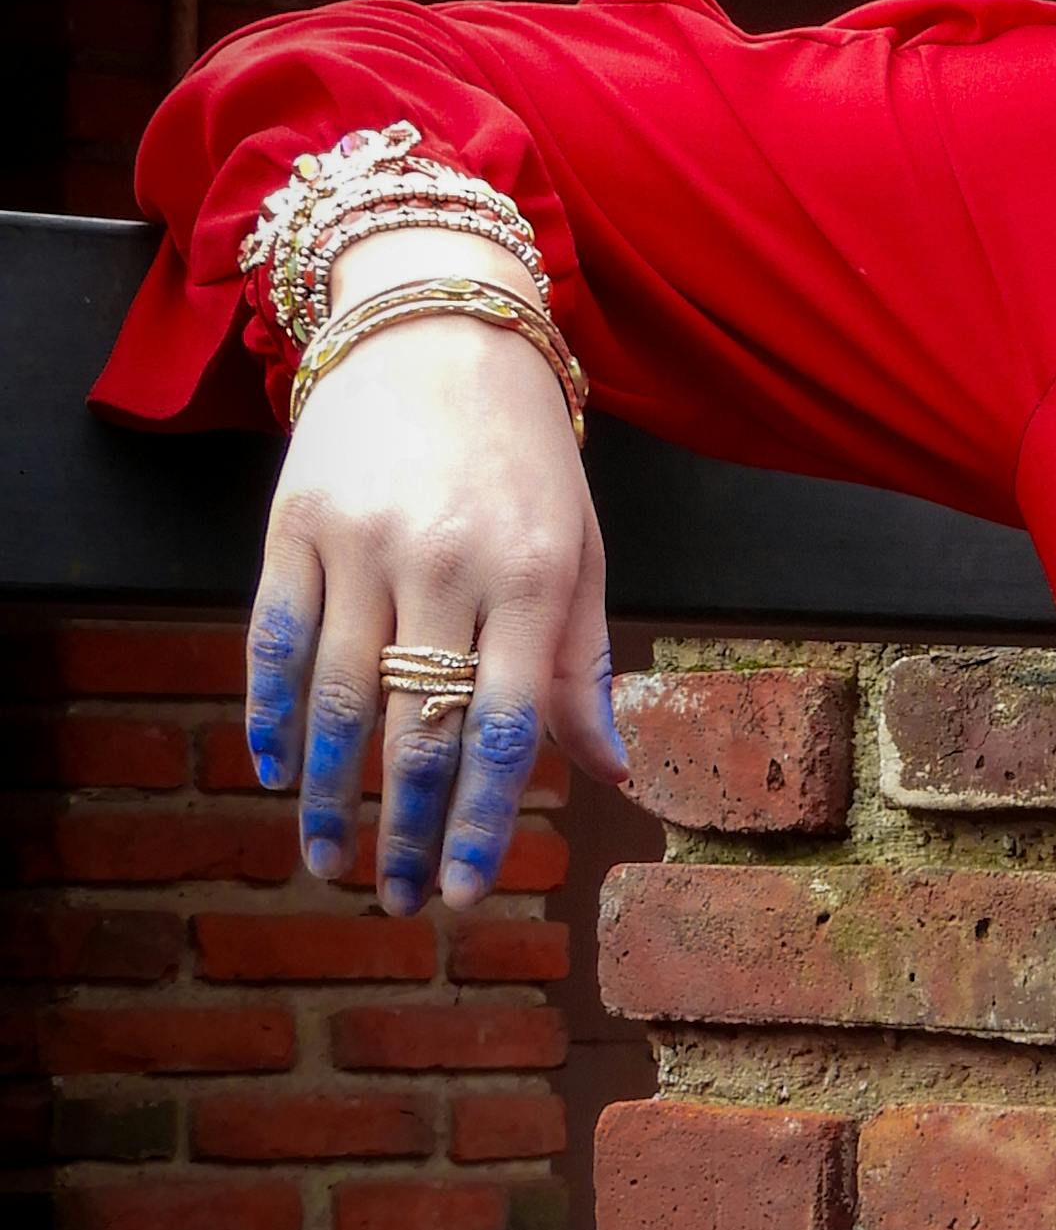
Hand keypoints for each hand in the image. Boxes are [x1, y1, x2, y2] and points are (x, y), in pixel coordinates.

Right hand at [245, 240, 625, 914]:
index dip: (481, 823)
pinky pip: (273, 637)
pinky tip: (274, 772)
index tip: (466, 893)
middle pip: (417, 729)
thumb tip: (614, 771)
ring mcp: (363, 542)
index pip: (505, 730)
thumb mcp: (578, 548)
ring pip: (337, 698)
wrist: (442, 327)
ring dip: (331, 796)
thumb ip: (584, 662)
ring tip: (331, 862)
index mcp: (531, 577)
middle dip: (408, 831)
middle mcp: (447, 564)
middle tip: (400, 902)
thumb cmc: (526, 454)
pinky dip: (268, 712)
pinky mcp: (295, 522)